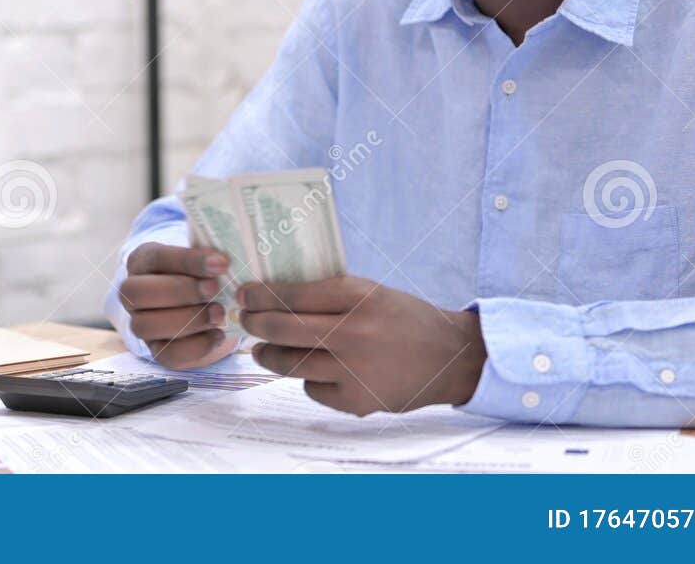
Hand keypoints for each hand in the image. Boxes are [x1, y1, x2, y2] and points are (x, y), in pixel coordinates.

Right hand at [119, 243, 238, 369]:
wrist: (205, 304)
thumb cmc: (201, 273)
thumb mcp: (202, 259)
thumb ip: (208, 257)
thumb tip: (222, 260)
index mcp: (142, 261)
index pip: (155, 257)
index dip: (187, 260)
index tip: (220, 263)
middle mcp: (132, 293)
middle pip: (137, 293)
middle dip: (180, 291)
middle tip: (215, 289)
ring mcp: (140, 323)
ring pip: (146, 326)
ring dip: (188, 320)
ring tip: (219, 314)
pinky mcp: (156, 350)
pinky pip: (167, 354)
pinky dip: (196, 346)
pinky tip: (218, 334)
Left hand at [238, 276, 486, 414]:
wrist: (449, 357)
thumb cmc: (404, 319)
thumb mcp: (372, 292)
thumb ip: (329, 295)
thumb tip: (273, 297)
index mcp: (358, 296)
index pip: (294, 294)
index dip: (261, 295)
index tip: (244, 294)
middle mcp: (355, 332)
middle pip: (283, 329)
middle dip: (255, 324)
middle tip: (245, 321)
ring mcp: (354, 370)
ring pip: (290, 363)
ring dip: (268, 355)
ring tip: (262, 350)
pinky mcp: (356, 401)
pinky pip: (313, 389)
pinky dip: (309, 380)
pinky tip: (317, 371)